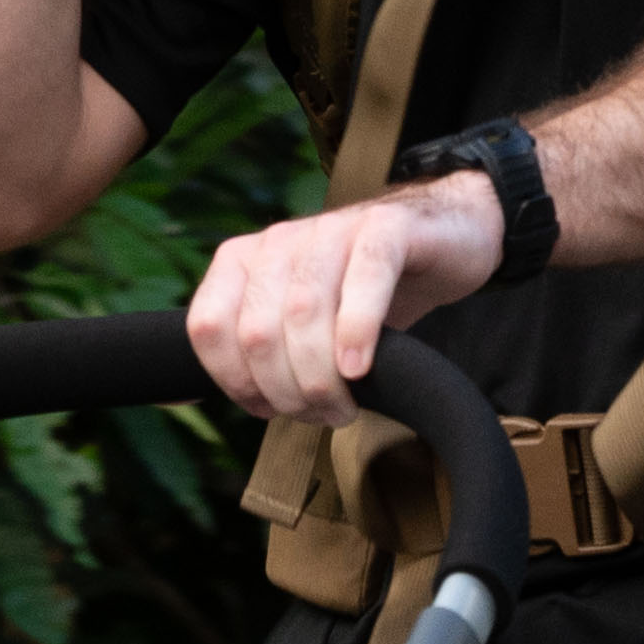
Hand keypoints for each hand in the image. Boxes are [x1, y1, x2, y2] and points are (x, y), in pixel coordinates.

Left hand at [184, 175, 504, 423]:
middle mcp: (280, 239)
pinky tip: (360, 366)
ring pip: (305, 310)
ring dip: (321, 376)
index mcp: (245, 260)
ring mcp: (333, 228)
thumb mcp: (303, 324)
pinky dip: (357, 330)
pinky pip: (365, 277)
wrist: (445, 240)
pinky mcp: (387, 228)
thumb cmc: (366, 295)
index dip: (235, 383)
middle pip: (258, 330)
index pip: (208, 328)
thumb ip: (259, 352)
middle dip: (287, 390)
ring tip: (345, 405)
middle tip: (322, 414)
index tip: (270, 410)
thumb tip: (198, 402)